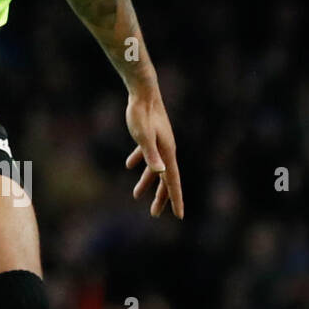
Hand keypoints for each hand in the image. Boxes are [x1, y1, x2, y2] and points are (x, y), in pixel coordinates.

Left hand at [124, 91, 183, 217]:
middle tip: (155, 214)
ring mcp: (159, 143)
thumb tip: (160, 172)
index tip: (179, 216)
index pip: (173, 182)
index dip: (176, 199)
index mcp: (167, 154)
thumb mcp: (143, 137)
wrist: (143, 93)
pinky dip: (139, 161)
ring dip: (147, 182)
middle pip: (165, 179)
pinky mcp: (150, 136)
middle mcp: (166, 150)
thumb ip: (150, 155)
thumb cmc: (141, 114)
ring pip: (155, 168)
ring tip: (136, 195)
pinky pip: (147, 154)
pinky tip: (129, 165)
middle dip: (161, 197)